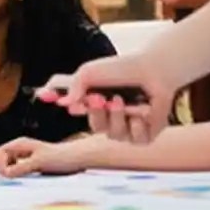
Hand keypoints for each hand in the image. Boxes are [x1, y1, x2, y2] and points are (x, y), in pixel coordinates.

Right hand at [0, 137, 81, 177]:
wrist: (75, 158)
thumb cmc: (59, 157)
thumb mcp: (38, 163)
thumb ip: (21, 167)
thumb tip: (5, 174)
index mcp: (20, 144)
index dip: (0, 164)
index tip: (9, 174)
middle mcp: (20, 148)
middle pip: (0, 158)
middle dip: (4, 168)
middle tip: (14, 176)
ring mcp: (25, 154)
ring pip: (8, 164)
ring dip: (11, 171)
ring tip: (22, 176)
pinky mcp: (30, 162)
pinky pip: (16, 168)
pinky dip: (17, 173)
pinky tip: (27, 176)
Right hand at [36, 54, 173, 144]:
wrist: (154, 70)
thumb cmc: (121, 69)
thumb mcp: (89, 72)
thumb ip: (71, 86)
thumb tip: (63, 103)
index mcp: (94, 100)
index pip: (74, 106)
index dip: (67, 105)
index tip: (55, 99)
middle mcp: (110, 116)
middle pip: (94, 126)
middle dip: (96, 114)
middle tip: (99, 99)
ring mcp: (128, 126)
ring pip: (115, 135)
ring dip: (116, 117)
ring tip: (122, 101)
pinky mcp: (146, 134)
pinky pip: (135, 140)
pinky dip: (137, 125)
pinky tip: (142, 112)